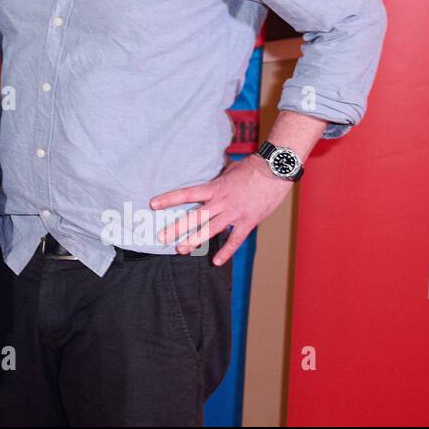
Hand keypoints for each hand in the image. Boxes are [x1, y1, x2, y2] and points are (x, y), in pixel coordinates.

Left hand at [150, 155, 294, 265]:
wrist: (275, 170)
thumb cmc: (251, 167)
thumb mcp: (228, 171)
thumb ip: (215, 181)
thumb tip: (206, 183)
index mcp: (214, 187)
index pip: (187, 194)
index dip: (169, 199)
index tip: (153, 204)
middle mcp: (221, 202)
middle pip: (195, 217)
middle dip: (176, 227)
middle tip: (161, 238)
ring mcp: (234, 213)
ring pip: (211, 230)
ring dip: (195, 241)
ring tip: (180, 250)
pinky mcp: (248, 222)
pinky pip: (235, 240)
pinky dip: (226, 252)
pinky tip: (216, 262)